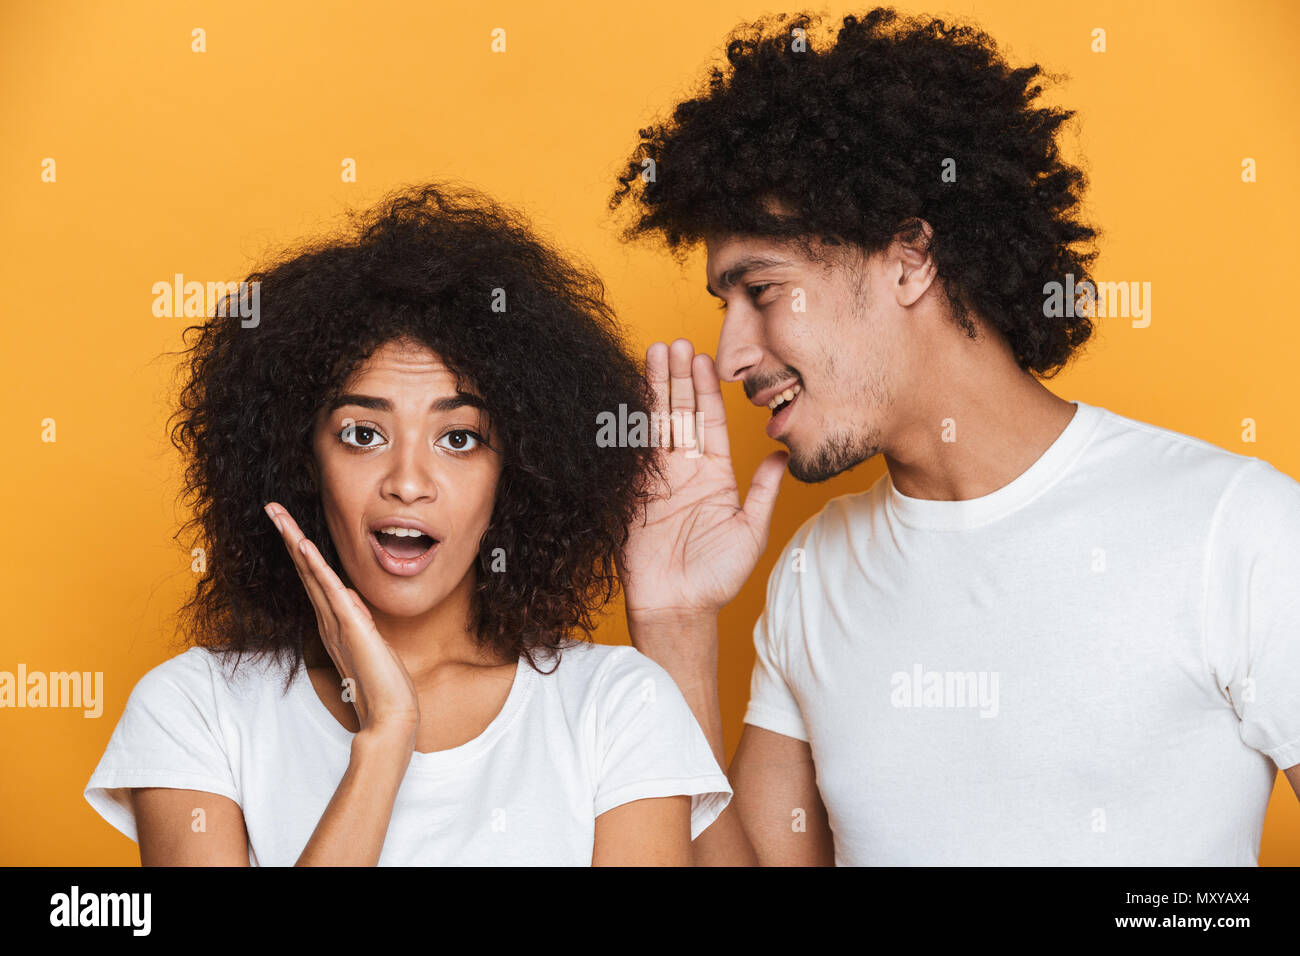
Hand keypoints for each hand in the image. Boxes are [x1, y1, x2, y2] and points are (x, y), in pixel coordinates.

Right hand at [264, 502, 419, 745]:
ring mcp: (337, 622)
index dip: (300, 550)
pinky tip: (304, 546)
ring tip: (279, 516)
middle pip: (305, 569)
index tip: (288, 525)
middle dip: (289, 536)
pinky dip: (316, 567)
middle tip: (272, 508)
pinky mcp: (350, 626)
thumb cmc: (383, 685)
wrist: (390, 714)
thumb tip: (350, 601)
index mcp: (334, 622)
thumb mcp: (371, 645)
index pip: (314, 578)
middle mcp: (330, 619)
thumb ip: (359, 623)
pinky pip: (329, 590)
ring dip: (295, 542)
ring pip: (312, 574)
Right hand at [617, 339, 787, 626]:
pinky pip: (632, 451)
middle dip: (678, 377)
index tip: (703, 358)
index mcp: (714, 475)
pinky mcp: (634, 491)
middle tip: (674, 342)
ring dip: (654, 389)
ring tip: (653, 353)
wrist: (679, 607)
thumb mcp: (750, 529)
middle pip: (680, 413)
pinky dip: (631, 423)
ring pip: (656, 423)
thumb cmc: (717, 576)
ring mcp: (657, 478)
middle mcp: (685, 470)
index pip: (709, 421)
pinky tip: (630, 394)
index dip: (706, 389)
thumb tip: (782, 455)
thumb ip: (764, 492)